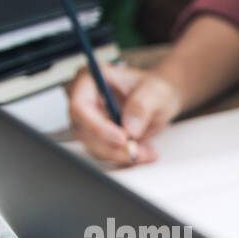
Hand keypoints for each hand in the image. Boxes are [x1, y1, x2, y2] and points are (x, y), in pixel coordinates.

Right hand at [68, 64, 182, 164]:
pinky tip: (144, 152)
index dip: (98, 126)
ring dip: (120, 155)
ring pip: (94, 146)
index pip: (80, 107)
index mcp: (89, 79)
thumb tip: (129, 128)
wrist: (159, 100)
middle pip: (84, 131)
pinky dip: (124, 157)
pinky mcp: (98, 136)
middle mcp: (83, 100)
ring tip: (147, 152)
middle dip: (111, 147)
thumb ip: (141, 106)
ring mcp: (89, 120)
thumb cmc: (154, 89)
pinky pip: (106, 152)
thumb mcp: (155, 92)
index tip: (122, 138)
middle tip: (137, 152)